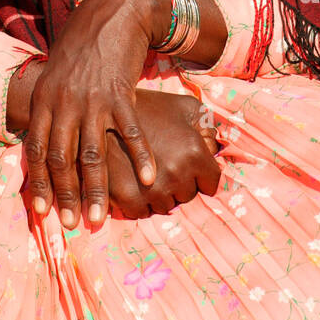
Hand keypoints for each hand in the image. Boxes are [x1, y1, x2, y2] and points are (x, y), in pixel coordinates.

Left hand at [23, 0, 172, 230]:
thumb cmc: (83, 44)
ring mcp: (92, 98)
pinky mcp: (120, 92)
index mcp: (45, 99)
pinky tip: (148, 178)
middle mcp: (64, 102)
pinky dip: (140, 157)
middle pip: (62, 159)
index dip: (39, 182)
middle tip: (72, 225)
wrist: (112, 10)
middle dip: (66, 196)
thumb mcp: (57, 73)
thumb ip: (51, 105)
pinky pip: (130, 132)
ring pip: (92, 154)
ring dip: (97, 190)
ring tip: (101, 219)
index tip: (42, 212)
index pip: (37, 150)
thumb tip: (46, 138)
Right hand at [102, 89, 220, 218]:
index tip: (187, 164)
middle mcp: (176, 173)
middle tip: (163, 164)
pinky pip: (142, 213)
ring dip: (159, 194)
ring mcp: (151, 189)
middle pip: (187, 196)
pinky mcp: (127, 198)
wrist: (104, 106)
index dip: (201, 174)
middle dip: (179, 183)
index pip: (211, 183)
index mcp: (194, 151)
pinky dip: (138, 202)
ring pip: (165, 206)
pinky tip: (133, 181)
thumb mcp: (185, 106)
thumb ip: (207, 125)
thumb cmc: (151, 107)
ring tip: (146, 172)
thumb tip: (214, 146)